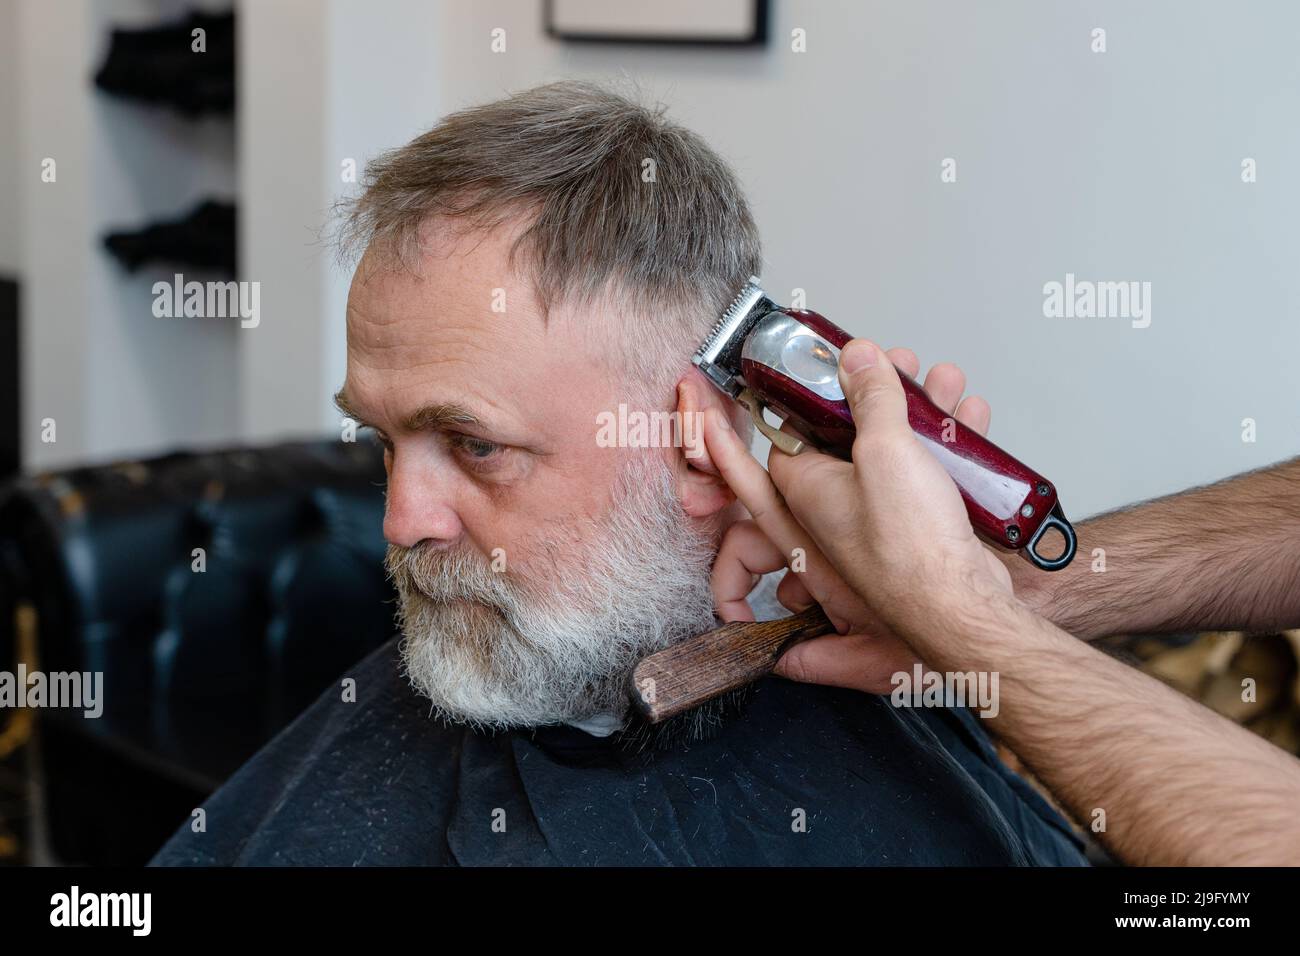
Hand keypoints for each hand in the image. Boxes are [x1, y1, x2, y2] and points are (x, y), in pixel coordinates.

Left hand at [766, 339, 1014, 654]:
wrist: (962, 605)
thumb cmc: (909, 547)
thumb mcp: (884, 449)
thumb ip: (870, 397)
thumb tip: (856, 358)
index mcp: (807, 487)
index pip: (787, 431)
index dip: (804, 394)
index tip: (816, 365)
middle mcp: (837, 503)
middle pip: (847, 432)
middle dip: (873, 392)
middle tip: (892, 362)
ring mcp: (879, 515)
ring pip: (894, 448)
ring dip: (919, 411)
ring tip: (941, 378)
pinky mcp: (919, 523)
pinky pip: (929, 472)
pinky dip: (948, 442)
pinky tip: (969, 416)